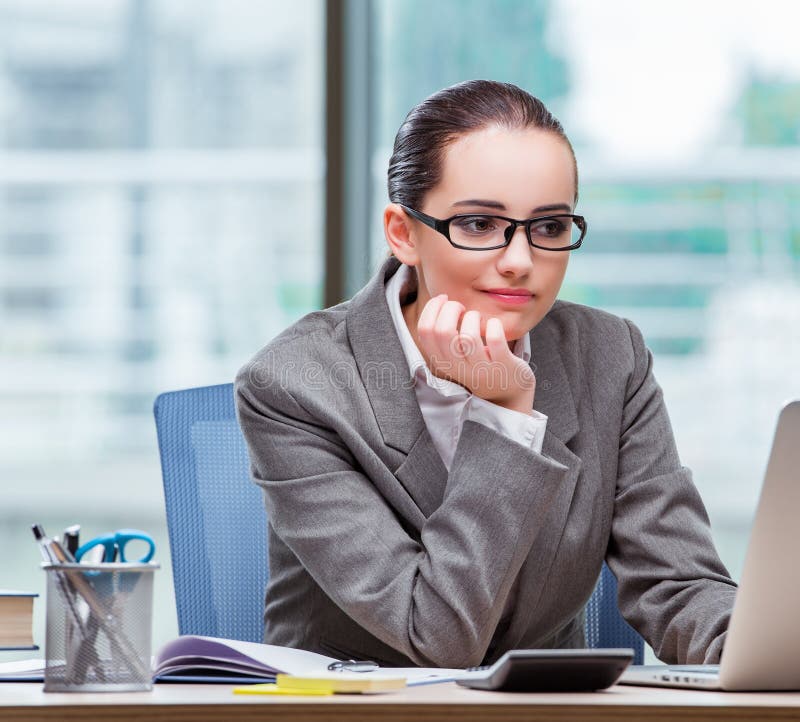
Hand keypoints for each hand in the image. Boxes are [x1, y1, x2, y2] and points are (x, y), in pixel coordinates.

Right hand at [415, 294, 535, 414]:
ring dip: (472, 317)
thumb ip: (444, 334)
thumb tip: (440, 299)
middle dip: (451, 309)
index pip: (425, 332)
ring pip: (468, 337)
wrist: (506, 391)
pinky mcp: (503, 365)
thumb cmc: (477, 363)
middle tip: (461, 308)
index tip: (444, 300)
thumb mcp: (454, 355)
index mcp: (442, 361)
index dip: (432, 308)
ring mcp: (480, 368)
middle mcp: (458, 367)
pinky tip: (494, 324)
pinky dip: (494, 325)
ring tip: (477, 318)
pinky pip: (495, 340)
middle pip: (443, 331)